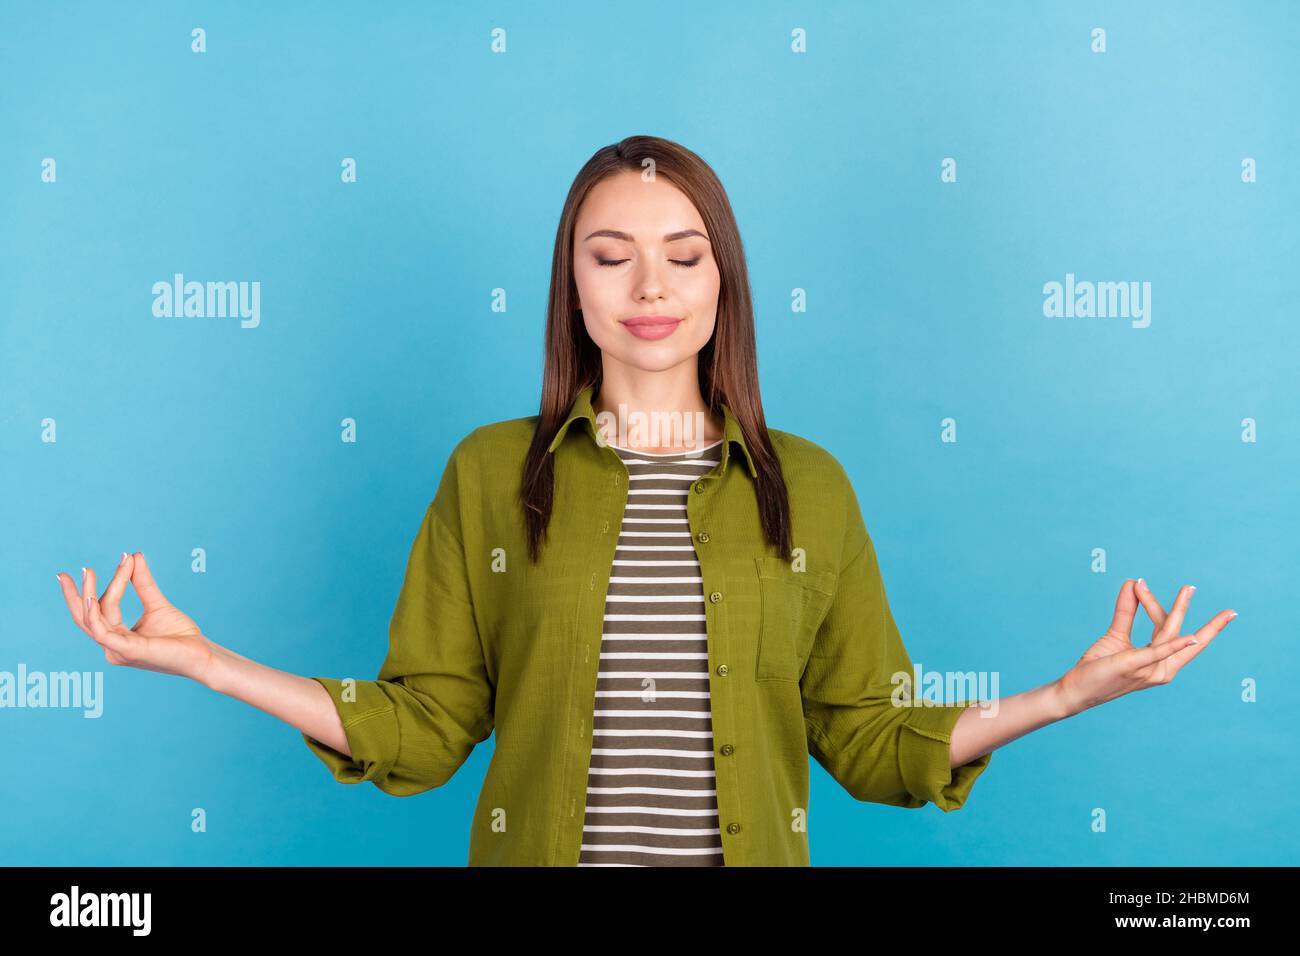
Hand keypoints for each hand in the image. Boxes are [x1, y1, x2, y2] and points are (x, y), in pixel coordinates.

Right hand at [57, 552, 215, 683]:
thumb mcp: (157, 604)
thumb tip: (133, 556)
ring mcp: (118, 650)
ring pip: (93, 620)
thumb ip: (143, 583)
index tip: (123, 558)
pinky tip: (92, 598)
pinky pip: (102, 632)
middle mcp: (113, 646)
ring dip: (88, 595)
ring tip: (89, 572)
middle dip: (73, 596)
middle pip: (85, 618)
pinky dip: (94, 614)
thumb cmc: (180, 635)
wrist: (202, 654)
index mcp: (118, 637)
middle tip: (64, 574)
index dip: (107, 583)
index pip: (103, 608)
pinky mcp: (128, 651)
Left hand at [1054, 578, 1235, 716]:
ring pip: (1170, 634)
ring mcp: (1149, 670)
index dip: (1158, 605)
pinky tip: (1190, 637)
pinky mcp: (1135, 666)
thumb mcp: (1116, 635)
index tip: (1140, 583)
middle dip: (1213, 626)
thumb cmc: (1099, 666)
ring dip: (1179, 610)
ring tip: (1188, 589)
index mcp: (1158, 663)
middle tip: (1222, 605)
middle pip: (1190, 642)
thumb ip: (1126, 611)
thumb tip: (1133, 583)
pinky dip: (1176, 645)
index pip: (1168, 630)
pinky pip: (1159, 652)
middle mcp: (1160, 670)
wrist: (1077, 690)